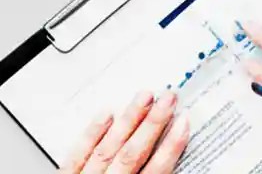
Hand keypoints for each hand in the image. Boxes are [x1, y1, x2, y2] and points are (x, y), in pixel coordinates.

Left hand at [59, 92, 189, 173]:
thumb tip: (170, 158)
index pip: (155, 172)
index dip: (171, 146)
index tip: (183, 123)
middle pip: (133, 153)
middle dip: (153, 123)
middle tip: (168, 99)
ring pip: (108, 147)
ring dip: (128, 120)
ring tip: (143, 97)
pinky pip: (78, 154)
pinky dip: (93, 133)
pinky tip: (106, 114)